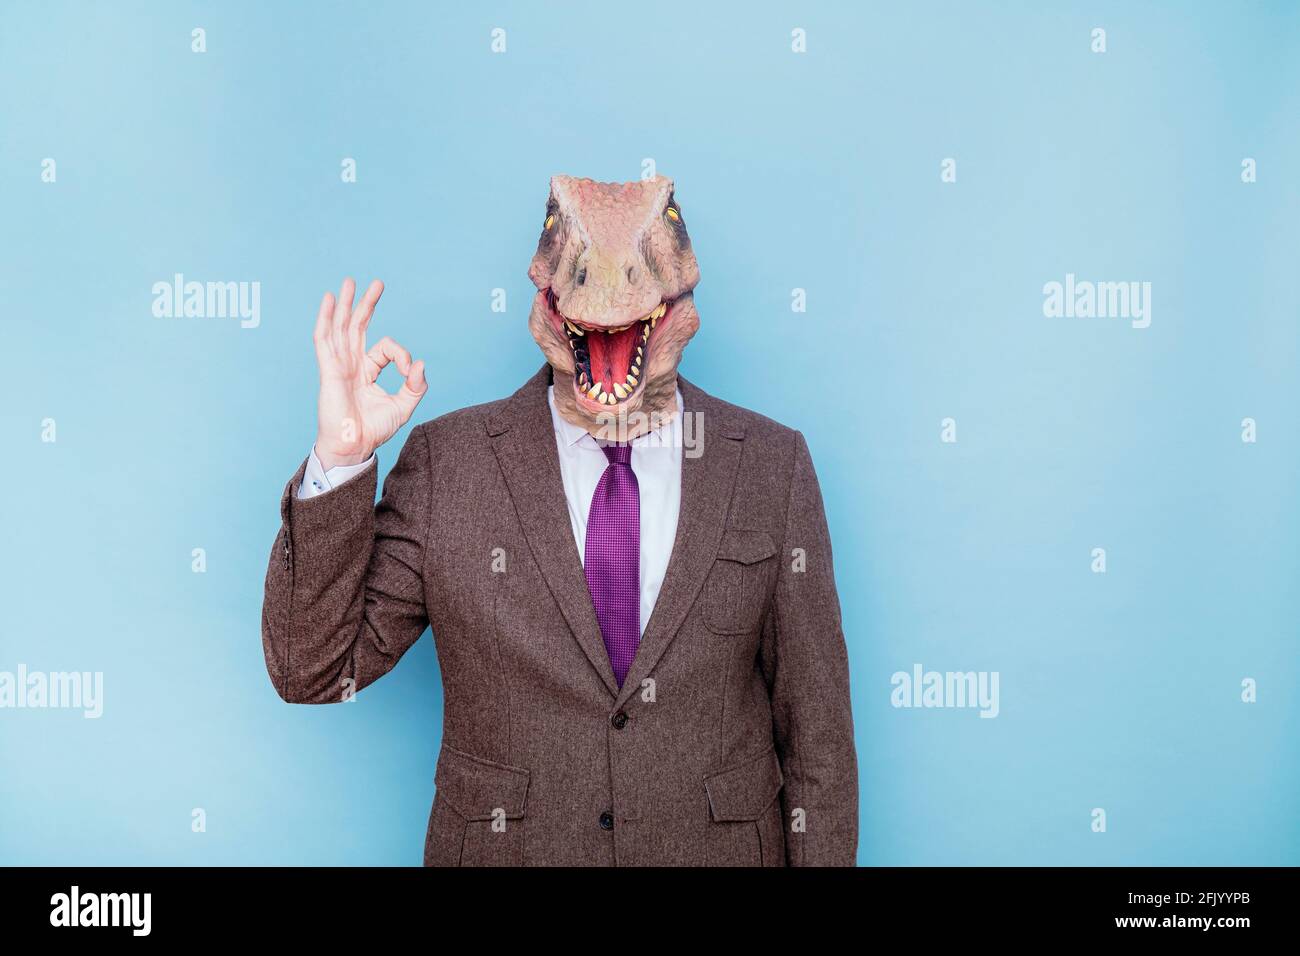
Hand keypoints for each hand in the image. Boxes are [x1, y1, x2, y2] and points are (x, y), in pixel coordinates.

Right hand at [312, 278, 426, 469]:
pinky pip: (324, 339)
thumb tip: (421, 363)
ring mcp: (339, 365)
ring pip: (341, 327)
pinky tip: (330, 300)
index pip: (385, 348)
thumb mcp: (404, 406)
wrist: (354, 446)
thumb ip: (415, 385)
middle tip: (377, 283)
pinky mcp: (329, 369)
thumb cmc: (374, 430)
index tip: (409, 370)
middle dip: (367, 304)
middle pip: (358, 326)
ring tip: (350, 281)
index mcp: (368, 371)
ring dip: (346, 304)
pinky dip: (326, 318)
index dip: (401, 354)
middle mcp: (352, 364)